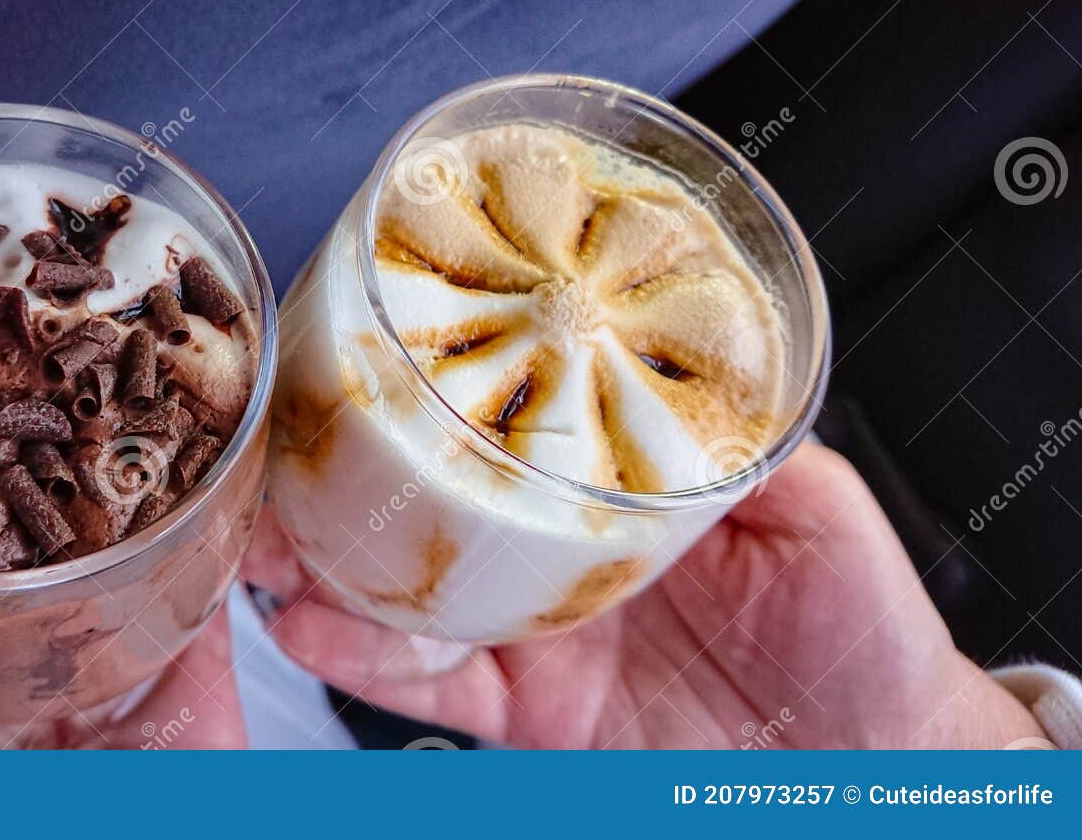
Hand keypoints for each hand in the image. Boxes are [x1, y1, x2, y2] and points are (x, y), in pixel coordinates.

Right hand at [246, 443, 1045, 748]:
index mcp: (622, 487)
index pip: (516, 420)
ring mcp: (532, 626)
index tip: (377, 350)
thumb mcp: (828, 521)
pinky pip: (423, 680)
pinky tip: (307, 622)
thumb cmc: (860, 638)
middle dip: (348, 466)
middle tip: (284, 440)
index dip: (445, 388)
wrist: (860, 777)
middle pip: (435, 492)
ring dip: (325, 556)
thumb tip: (713, 382)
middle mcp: (561, 546)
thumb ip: (763, 456)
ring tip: (266, 530)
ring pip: (404, 580)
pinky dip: (358, 656)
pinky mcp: (520, 708)